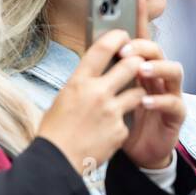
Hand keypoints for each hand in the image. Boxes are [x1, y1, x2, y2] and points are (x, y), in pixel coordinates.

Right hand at [37, 27, 149, 173]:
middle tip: (137, 64)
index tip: (123, 33)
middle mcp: (97, 93)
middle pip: (131, 65)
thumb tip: (97, 70)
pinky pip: (129, 120)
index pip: (101, 49)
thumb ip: (83, 83)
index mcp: (78, 82)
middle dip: (138, 63)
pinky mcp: (121, 130)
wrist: (56, 161)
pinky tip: (109, 131)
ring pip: (139, 92)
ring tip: (126, 100)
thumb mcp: (65, 98)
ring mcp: (112, 112)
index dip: (116, 37)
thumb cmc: (56, 129)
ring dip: (137, 94)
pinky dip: (123, 123)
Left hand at [119, 0, 185, 170]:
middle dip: (143, 46)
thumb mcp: (111, 92)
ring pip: (174, 71)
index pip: (141, 36)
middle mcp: (159, 76)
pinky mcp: (176, 115)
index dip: (140, 14)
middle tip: (125, 50)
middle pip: (158, 50)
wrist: (136, 153)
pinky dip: (160, 101)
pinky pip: (174, 103)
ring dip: (157, 67)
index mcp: (142, 67)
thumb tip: (92, 46)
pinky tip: (144, 102)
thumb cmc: (123, 119)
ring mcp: (170, 94)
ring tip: (141, 71)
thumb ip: (108, 71)